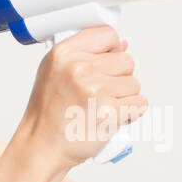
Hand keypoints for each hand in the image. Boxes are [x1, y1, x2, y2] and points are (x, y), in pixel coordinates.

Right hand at [16, 25, 147, 169]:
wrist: (42, 146)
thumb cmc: (49, 114)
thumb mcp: (54, 72)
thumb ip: (85, 54)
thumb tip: (122, 44)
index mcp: (64, 53)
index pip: (108, 35)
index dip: (112, 50)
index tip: (106, 63)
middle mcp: (79, 68)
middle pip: (126, 60)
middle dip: (119, 78)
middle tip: (100, 93)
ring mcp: (95, 90)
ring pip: (134, 83)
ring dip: (124, 97)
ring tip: (102, 107)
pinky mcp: (109, 112)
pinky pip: (139, 104)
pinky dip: (131, 113)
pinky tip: (111, 117)